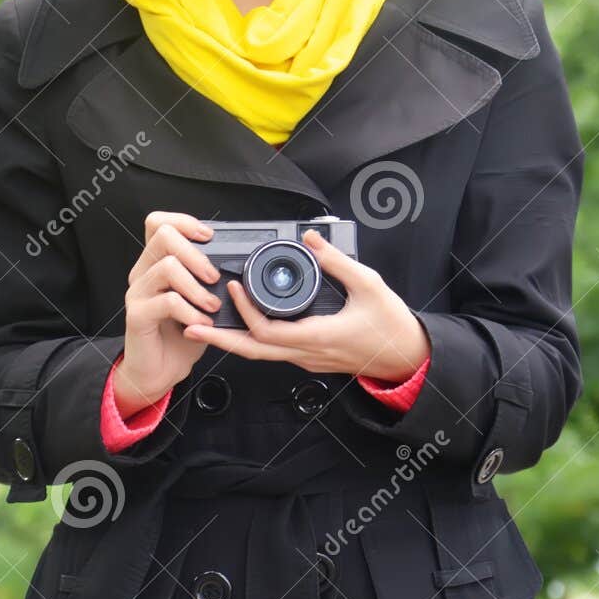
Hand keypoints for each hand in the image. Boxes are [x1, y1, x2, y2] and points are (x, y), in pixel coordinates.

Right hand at [114, 211, 222, 414]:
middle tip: (214, 278)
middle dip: (196, 254)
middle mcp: (143, 273)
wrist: (159, 370)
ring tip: (211, 305)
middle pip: (163, 236)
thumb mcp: (200, 301)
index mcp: (156, 263)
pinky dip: (191, 311)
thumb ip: (208, 280)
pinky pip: (167, 301)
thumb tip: (237, 266)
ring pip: (167, 266)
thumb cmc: (181, 335)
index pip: (159, 223)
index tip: (209, 237)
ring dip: (197, 286)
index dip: (184, 221)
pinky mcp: (138, 315)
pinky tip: (201, 323)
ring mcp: (138, 293)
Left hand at [182, 227, 429, 381]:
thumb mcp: (369, 285)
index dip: (245, 312)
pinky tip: (243, 326)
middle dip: (219, 338)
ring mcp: (307, 359)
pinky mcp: (311, 358)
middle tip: (190, 324)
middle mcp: (307, 353)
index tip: (234, 287)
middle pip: (252, 351)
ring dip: (233, 340)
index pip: (267, 332)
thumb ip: (337, 261)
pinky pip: (274, 352)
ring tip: (207, 325)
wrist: (407, 356)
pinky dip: (253, 340)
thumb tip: (311, 238)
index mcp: (318, 336)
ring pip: (261, 354)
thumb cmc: (391, 325)